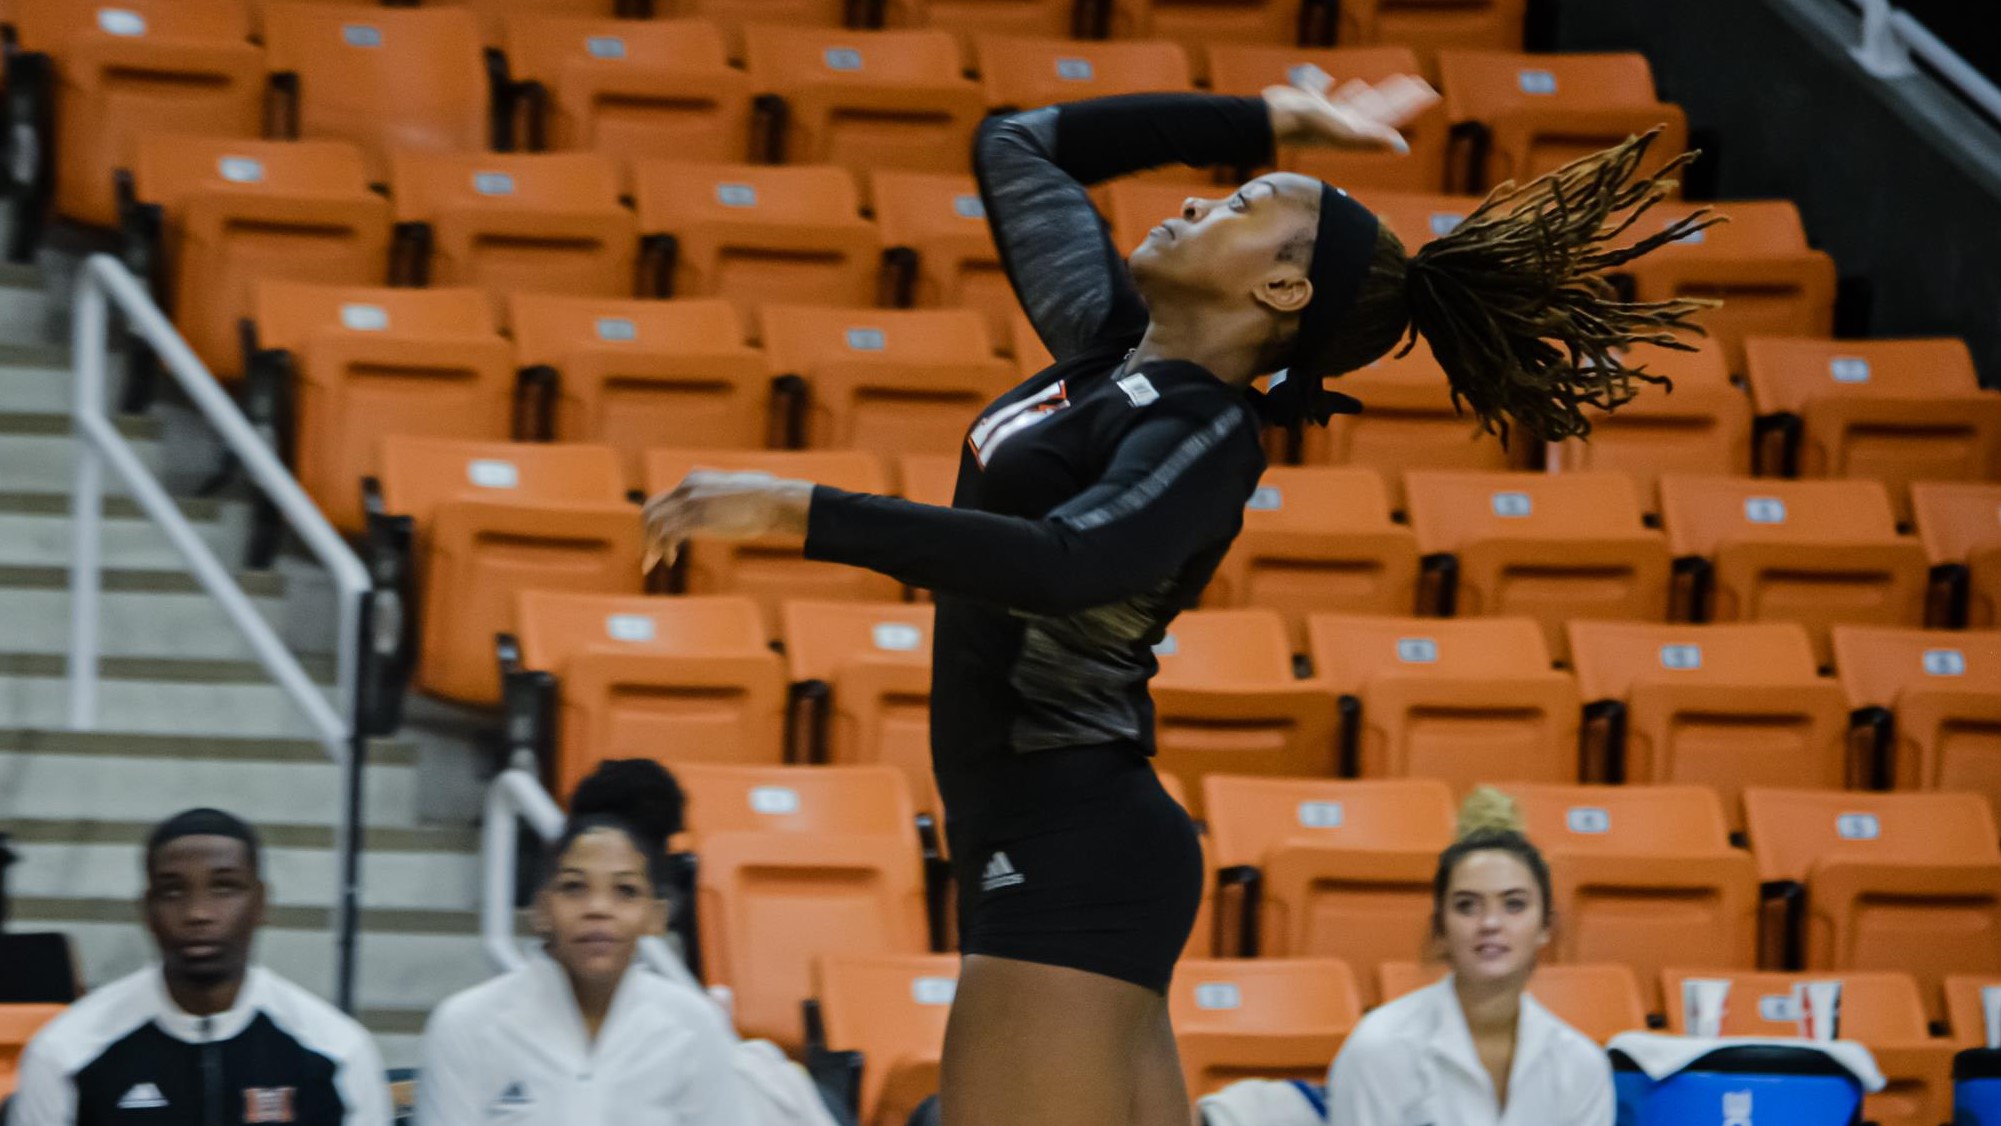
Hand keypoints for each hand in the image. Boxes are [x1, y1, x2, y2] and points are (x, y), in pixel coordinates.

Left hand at [640, 471, 814, 572]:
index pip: (662, 499)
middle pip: (650, 510)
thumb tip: (722, 507)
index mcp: (694, 479)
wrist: (774, 501)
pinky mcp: (698, 517)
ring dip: (651, 546)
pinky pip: (668, 535)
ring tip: (654, 564)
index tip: (656, 541)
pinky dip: (663, 550)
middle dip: (646, 536)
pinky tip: (670, 561)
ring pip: (654, 524)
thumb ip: (717, 497)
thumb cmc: (762, 499)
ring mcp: (691, 502)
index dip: (654, 522)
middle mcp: (687, 487)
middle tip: (648, 557)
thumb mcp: (732, 492)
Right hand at [1263, 74, 1440, 154]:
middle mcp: (1346, 126)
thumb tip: (1402, 146)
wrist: (1275, 118)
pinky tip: (1351, 84)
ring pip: (1361, 103)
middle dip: (1399, 98)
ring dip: (1376, 95)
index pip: (1391, 116)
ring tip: (1388, 85)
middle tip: (1417, 84)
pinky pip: (1336, 97)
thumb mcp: (1345, 132)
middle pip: (1381, 109)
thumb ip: (1373, 139)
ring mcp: (1331, 116)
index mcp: (1357, 131)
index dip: (1411, 105)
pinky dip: (1346, 91)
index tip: (1429, 93)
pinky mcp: (1315, 106)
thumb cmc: (1308, 126)